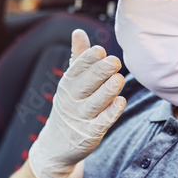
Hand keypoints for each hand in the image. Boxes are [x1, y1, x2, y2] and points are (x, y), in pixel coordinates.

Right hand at [27, 30, 125, 177]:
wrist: (56, 145)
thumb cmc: (69, 107)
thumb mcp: (70, 83)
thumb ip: (78, 58)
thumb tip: (79, 32)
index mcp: (68, 85)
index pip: (77, 69)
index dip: (87, 60)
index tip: (99, 50)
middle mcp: (72, 100)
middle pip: (86, 84)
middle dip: (100, 72)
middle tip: (114, 61)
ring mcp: (81, 118)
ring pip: (95, 103)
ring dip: (107, 91)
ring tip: (119, 79)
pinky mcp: (90, 134)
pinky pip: (101, 123)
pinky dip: (110, 113)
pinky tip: (120, 103)